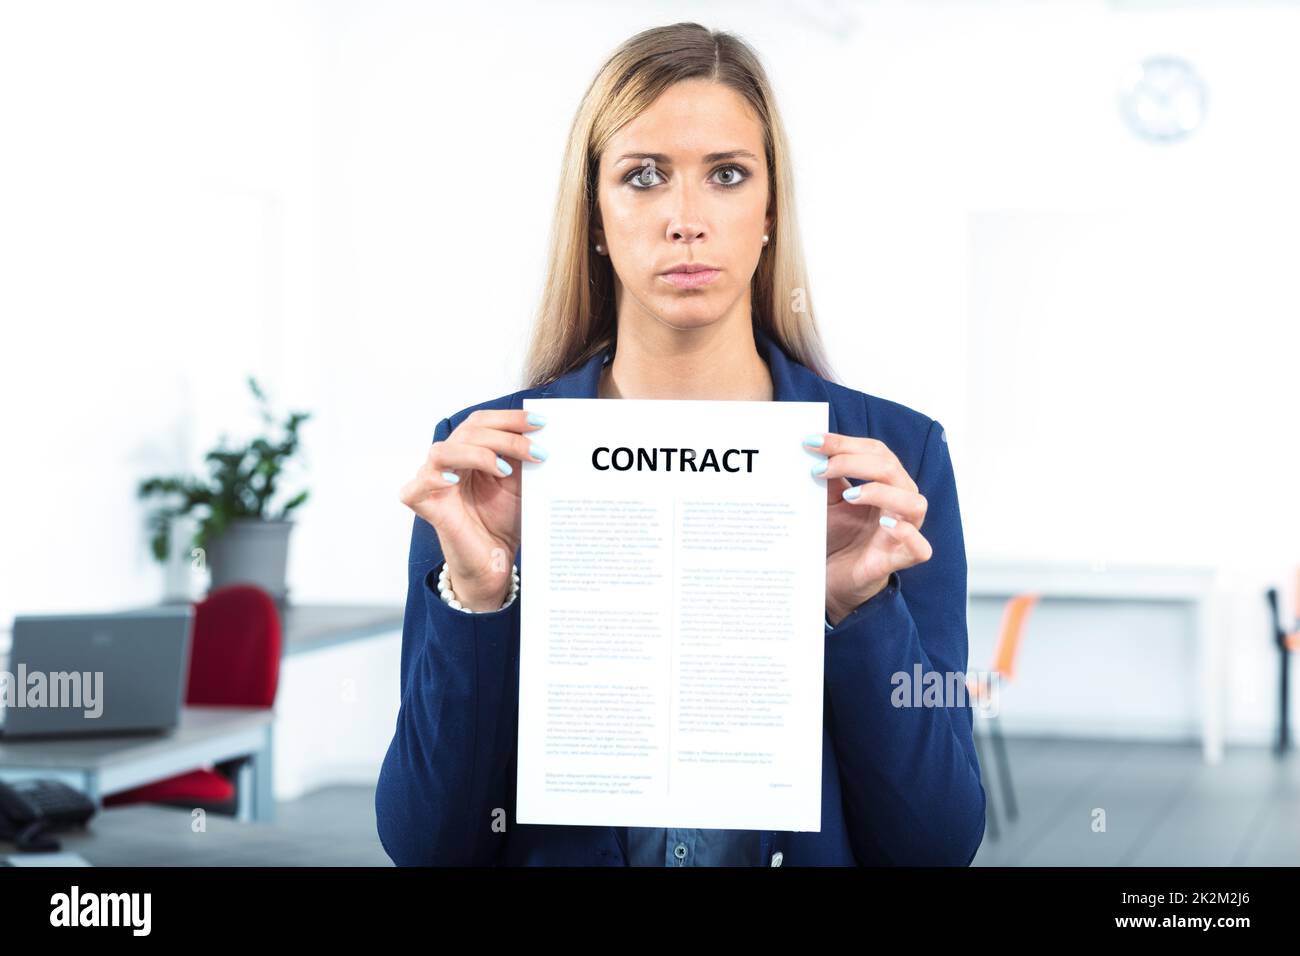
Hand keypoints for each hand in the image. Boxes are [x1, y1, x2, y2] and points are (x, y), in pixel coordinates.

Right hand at [399, 409, 547, 609]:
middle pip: (468, 432)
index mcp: (469, 451)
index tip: (541, 423)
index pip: (482, 422)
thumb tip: (543, 432)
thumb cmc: (502, 522)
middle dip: (506, 437)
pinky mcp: (423, 504)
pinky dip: (436, 478)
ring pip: (443, 450)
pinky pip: (419, 484)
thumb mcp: (519, 483)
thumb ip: (522, 458)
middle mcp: (448, 461)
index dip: (510, 419)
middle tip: (537, 451)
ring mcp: (432, 481)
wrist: (495, 562)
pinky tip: (455, 481)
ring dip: (478, 453)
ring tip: (505, 470)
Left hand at [805, 432, 932, 626]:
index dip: (844, 443)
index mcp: (886, 482)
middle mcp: (900, 501)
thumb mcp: (828, 500)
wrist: (832, 577)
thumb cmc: (836, 534)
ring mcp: (906, 530)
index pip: (875, 452)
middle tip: (819, 468)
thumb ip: (826, 476)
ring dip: (880, 492)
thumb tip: (809, 446)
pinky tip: (884, 523)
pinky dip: (905, 532)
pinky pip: (919, 546)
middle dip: (852, 461)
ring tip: (849, 495)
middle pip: (890, 469)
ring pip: (912, 502)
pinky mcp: (902, 559)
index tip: (811, 442)